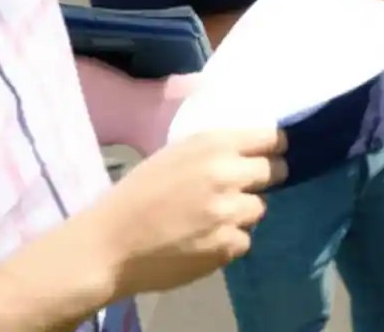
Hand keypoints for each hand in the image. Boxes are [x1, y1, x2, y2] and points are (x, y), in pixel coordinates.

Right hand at [85, 127, 287, 296]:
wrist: (108, 244)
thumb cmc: (135, 196)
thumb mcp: (174, 155)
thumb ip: (214, 150)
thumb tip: (252, 150)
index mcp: (212, 145)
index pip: (271, 138)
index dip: (275, 147)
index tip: (275, 153)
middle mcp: (226, 174)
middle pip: (274, 171)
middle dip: (263, 179)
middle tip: (240, 189)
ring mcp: (229, 212)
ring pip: (259, 209)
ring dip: (242, 214)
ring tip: (209, 219)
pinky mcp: (227, 245)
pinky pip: (244, 240)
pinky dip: (228, 242)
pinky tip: (201, 241)